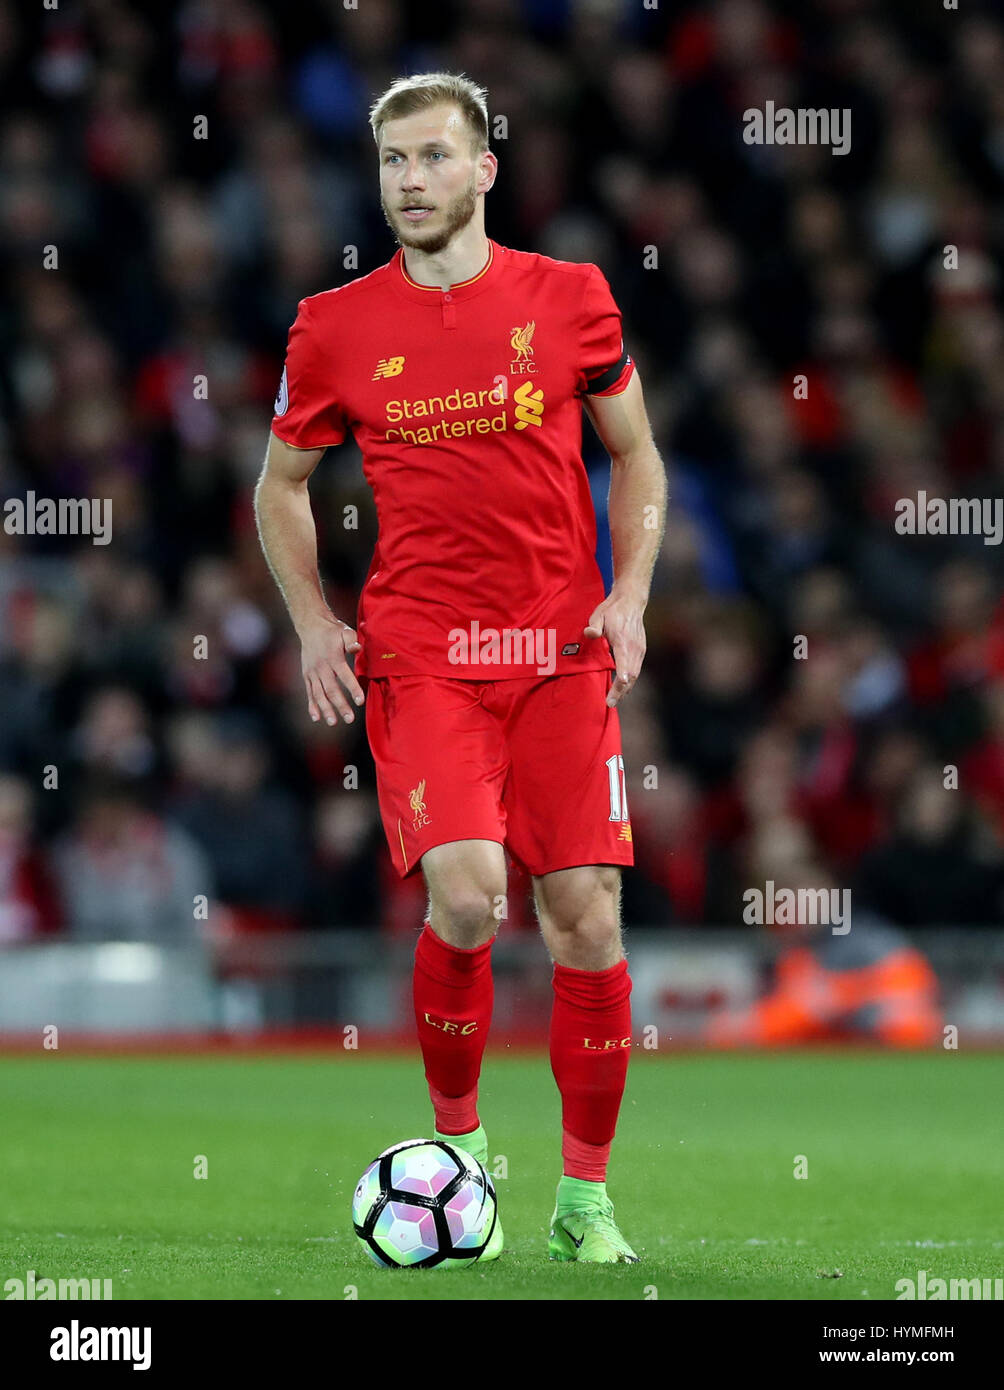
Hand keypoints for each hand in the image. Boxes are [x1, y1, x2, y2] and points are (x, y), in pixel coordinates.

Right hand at [299, 614, 363, 724]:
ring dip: (325, 709)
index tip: (360, 701)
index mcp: (333, 657)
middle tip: (349, 719)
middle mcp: (321, 667)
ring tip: (333, 722)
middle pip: (331, 689)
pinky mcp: (307, 676)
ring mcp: (312, 672)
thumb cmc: (333, 631)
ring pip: (319, 694)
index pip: (344, 675)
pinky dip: (312, 705)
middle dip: (340, 705)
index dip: (352, 688)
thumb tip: (357, 648)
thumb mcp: (345, 631)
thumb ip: (351, 640)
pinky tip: (316, 718)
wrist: (311, 626)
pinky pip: (309, 693)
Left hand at [584, 589, 646, 706]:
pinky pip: (636, 669)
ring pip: (635, 674)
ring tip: (615, 700)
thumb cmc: (612, 609)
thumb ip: (594, 625)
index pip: (624, 666)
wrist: (631, 600)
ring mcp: (640, 650)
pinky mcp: (641, 650)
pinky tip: (622, 688)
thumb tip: (589, 633)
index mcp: (623, 641)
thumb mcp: (599, 614)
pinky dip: (630, 681)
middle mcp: (635, 648)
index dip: (620, 682)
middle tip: (610, 704)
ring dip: (626, 688)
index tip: (614, 693)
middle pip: (631, 676)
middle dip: (621, 691)